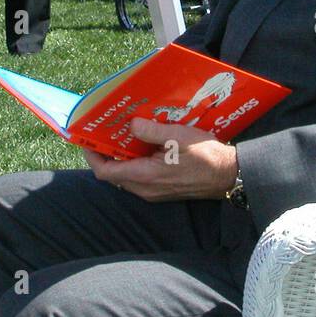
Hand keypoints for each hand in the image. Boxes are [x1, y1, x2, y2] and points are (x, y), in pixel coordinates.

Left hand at [84, 118, 237, 201]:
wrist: (229, 175)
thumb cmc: (206, 156)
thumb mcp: (178, 136)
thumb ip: (151, 131)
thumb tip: (132, 124)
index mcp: (146, 176)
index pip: (105, 172)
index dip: (92, 156)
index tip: (87, 139)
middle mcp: (145, 189)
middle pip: (114, 174)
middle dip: (106, 154)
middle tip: (105, 132)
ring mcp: (154, 192)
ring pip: (127, 176)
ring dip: (121, 157)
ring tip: (123, 134)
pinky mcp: (163, 191)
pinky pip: (140, 177)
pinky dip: (135, 162)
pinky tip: (144, 144)